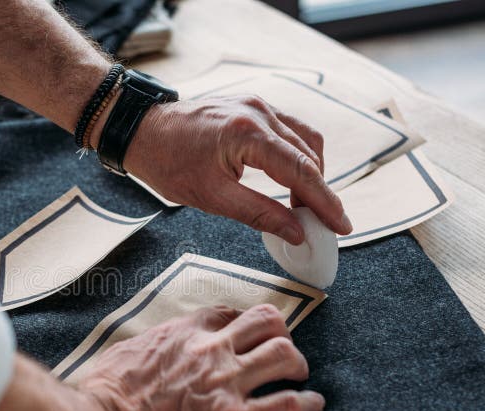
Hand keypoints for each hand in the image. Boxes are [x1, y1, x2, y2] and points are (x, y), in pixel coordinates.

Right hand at [76, 304, 324, 410]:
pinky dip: (307, 405)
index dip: (243, 323)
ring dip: (298, 365)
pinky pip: (288, 406)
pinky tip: (313, 407)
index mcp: (182, 334)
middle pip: (266, 322)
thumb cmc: (103, 400)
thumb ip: (149, 349)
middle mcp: (210, 351)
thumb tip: (147, 354)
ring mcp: (226, 384)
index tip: (247, 336)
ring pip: (285, 355)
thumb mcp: (124, 356)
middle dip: (282, 332)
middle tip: (282, 349)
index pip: (226, 314)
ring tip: (300, 378)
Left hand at [121, 96, 352, 243]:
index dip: (325, 201)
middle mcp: (259, 112)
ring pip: (305, 140)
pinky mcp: (253, 106)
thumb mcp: (212, 197)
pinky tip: (292, 180)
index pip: (301, 171)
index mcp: (248, 134)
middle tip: (321, 224)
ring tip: (306, 207)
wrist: (142, 130)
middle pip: (309, 154)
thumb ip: (260, 214)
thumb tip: (297, 232)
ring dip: (311, 174)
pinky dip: (297, 156)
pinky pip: (289, 131)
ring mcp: (258, 105)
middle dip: (320, 191)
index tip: (341, 225)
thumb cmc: (168, 163)